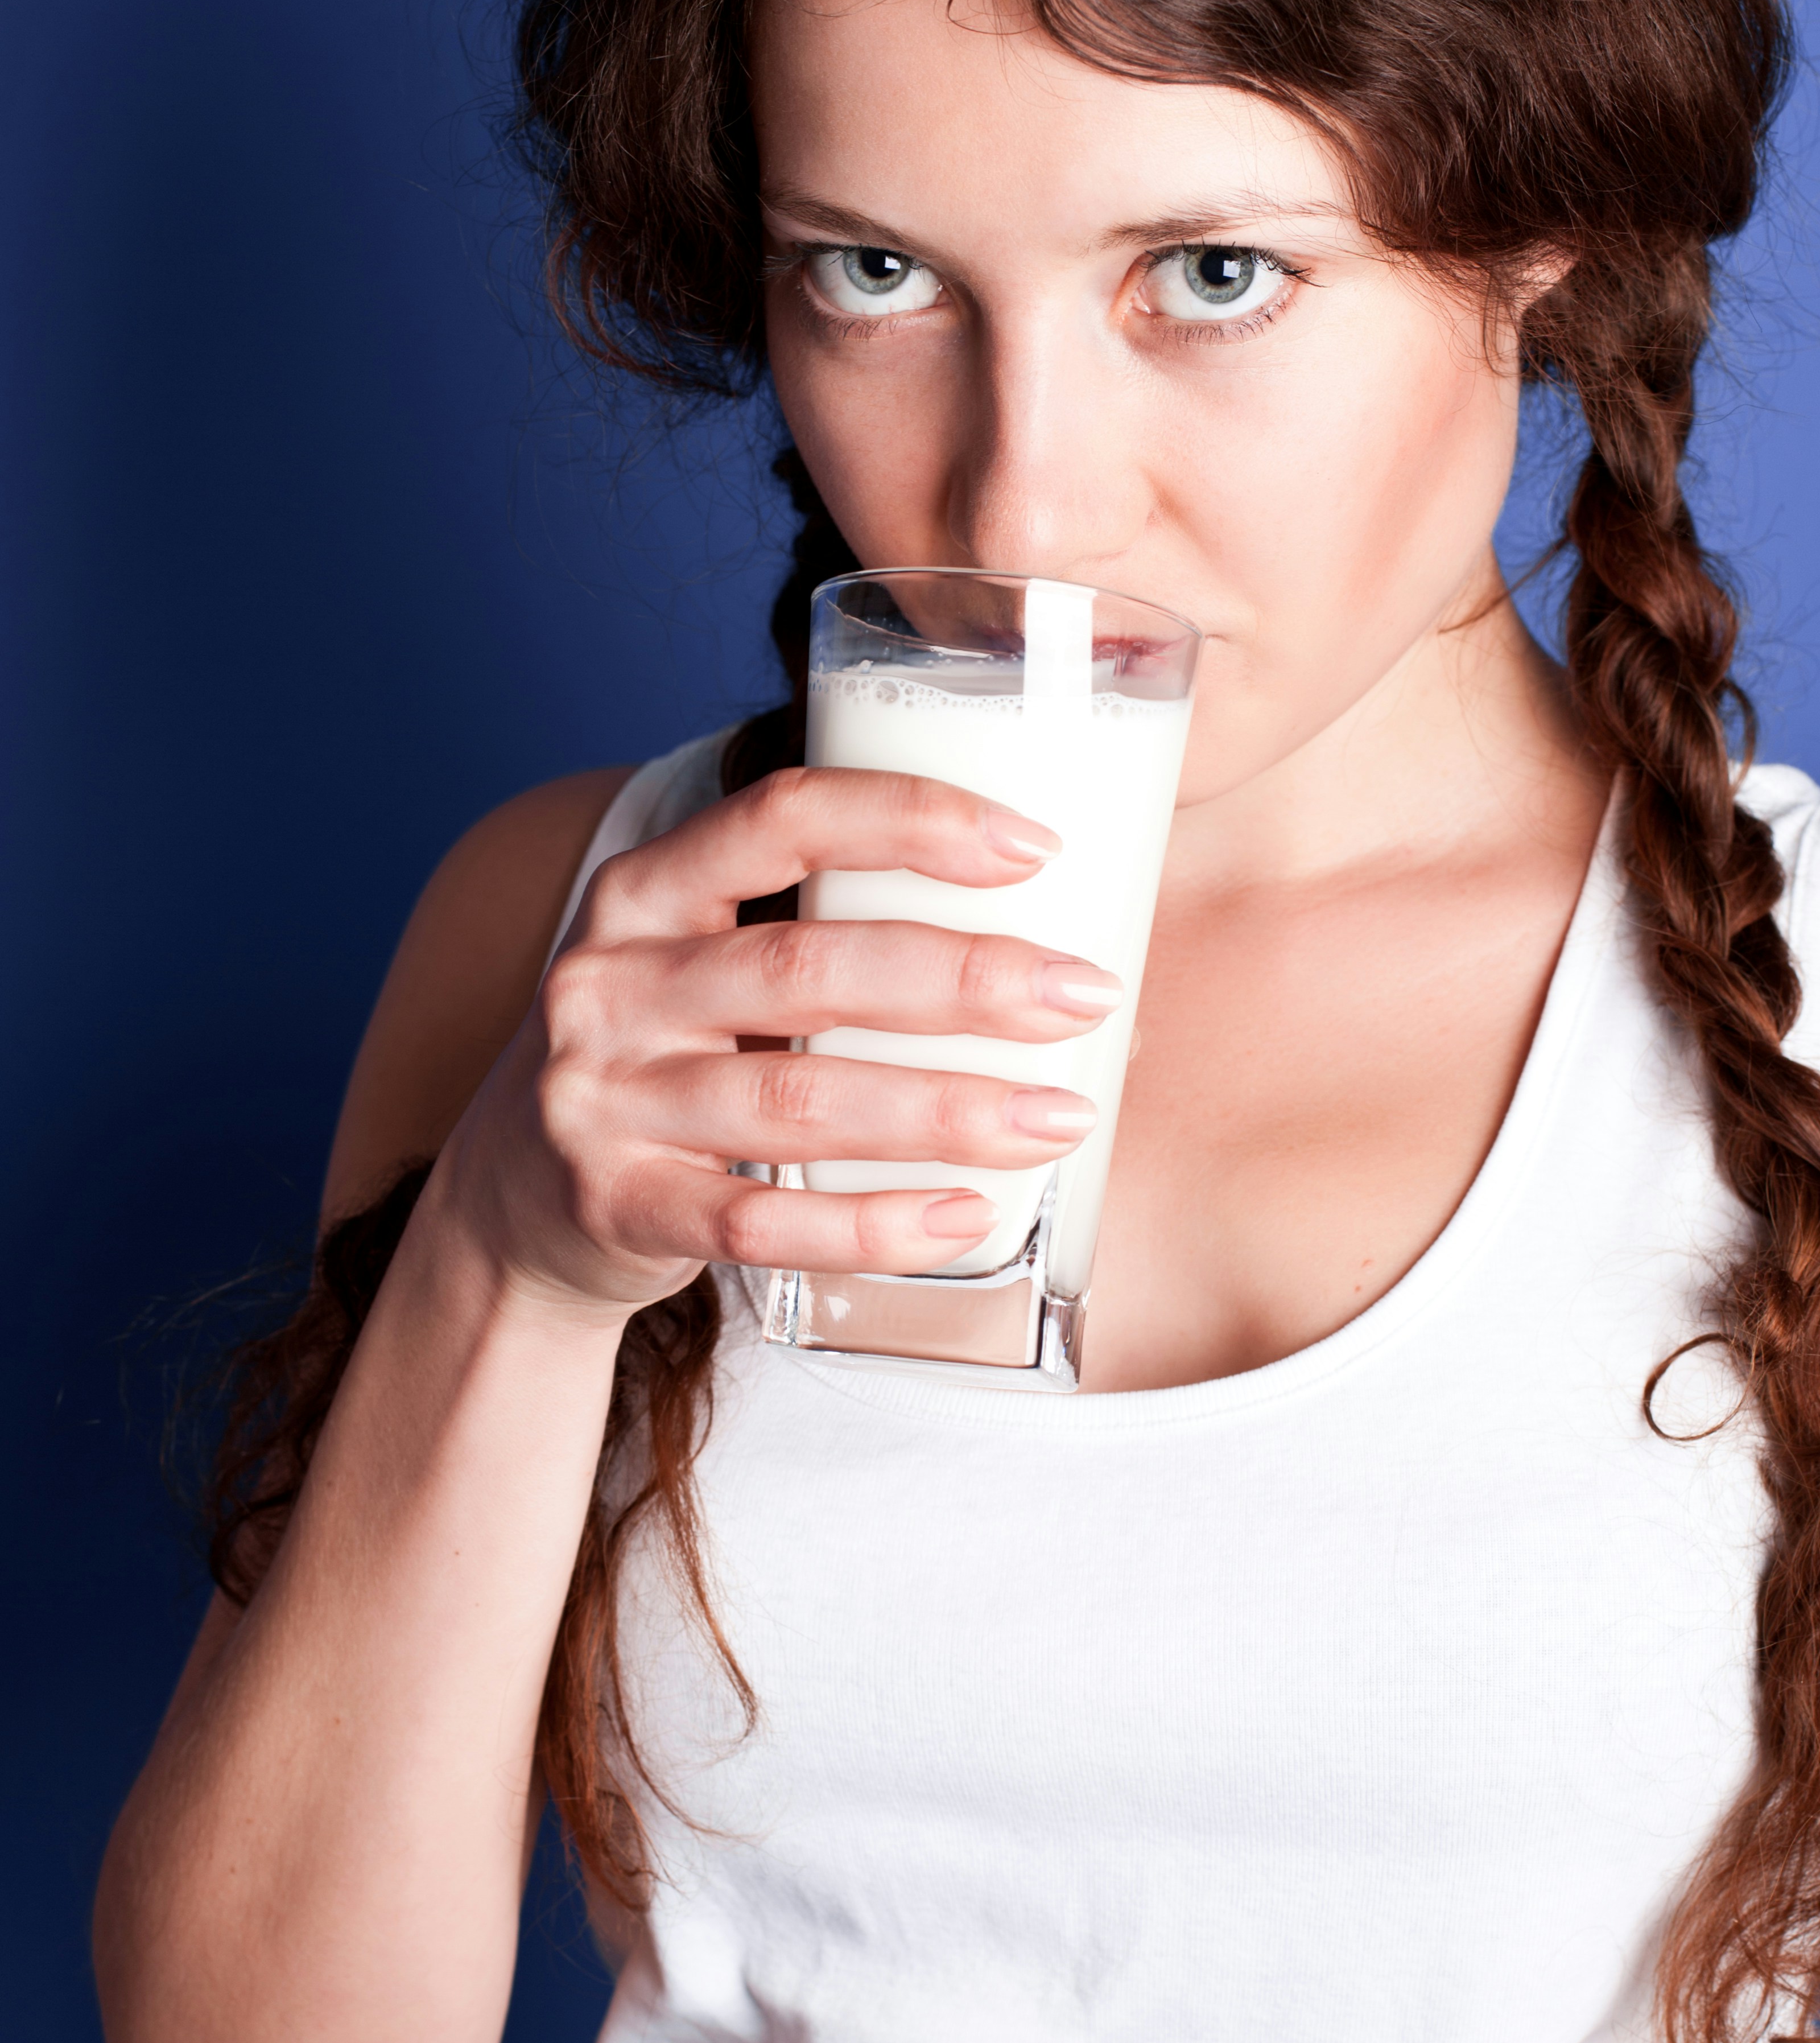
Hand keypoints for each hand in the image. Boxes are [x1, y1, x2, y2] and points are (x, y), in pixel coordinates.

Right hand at [430, 766, 1117, 1315]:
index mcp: (646, 890)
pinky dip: (874, 1225)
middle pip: (804, 964)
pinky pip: (760, 1223)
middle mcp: (612, 981)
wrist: (511, 1198)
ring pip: (795, 1098)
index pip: (780, 817)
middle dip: (963, 978)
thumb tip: (1061, 962)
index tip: (1034, 847)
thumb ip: (833, 938)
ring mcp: (602, 1099)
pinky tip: (968, 1216)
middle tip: (1085, 993)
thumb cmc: (669, 1057)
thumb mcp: (707, 963)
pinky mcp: (614, 1207)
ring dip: (945, 1109)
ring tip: (1061, 1117)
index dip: (910, 820)